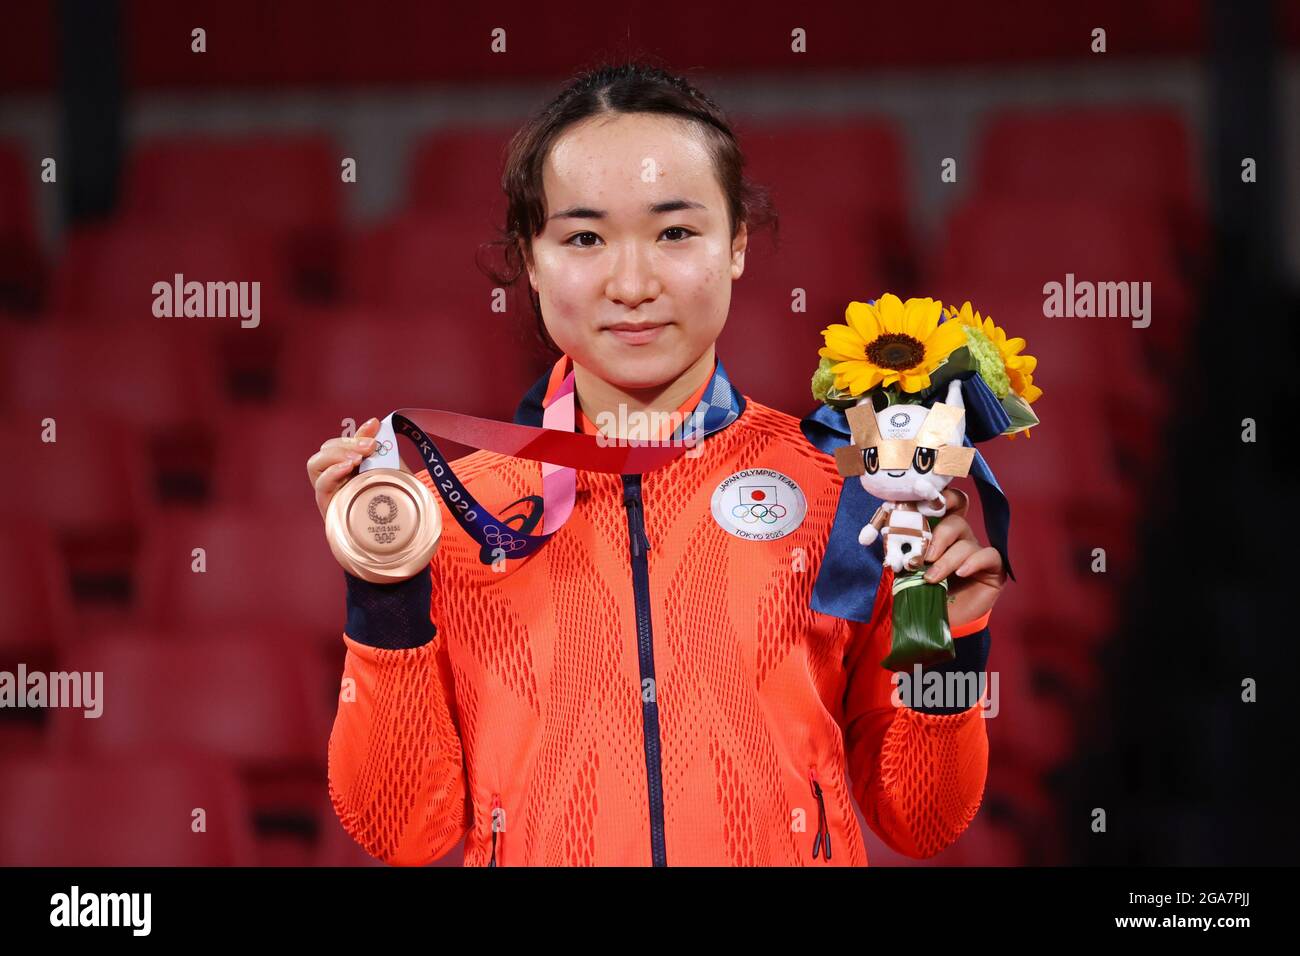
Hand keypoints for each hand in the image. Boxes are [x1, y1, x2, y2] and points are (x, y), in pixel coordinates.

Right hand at [306, 417, 409, 520]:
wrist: (401, 532)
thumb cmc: (396, 499)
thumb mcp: (391, 471)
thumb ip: (382, 450)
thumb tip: (376, 424)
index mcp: (350, 466)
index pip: (344, 443)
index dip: (357, 432)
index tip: (373, 425)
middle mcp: (336, 477)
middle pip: (326, 449)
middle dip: (347, 442)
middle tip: (369, 447)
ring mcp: (330, 491)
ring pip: (315, 464)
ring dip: (335, 455)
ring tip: (356, 458)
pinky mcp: (328, 506)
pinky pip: (320, 486)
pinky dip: (331, 472)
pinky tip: (346, 468)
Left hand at [920, 487, 1005, 626]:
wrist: (946, 624)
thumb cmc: (928, 596)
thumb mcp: (910, 574)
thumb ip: (906, 556)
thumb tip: (892, 544)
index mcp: (942, 535)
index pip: (946, 507)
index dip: (940, 499)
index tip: (922, 505)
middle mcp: (962, 540)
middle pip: (957, 520)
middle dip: (939, 535)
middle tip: (925, 556)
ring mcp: (978, 553)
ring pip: (966, 543)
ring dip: (946, 560)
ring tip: (931, 578)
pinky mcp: (994, 569)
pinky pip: (988, 556)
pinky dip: (973, 562)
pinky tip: (960, 574)